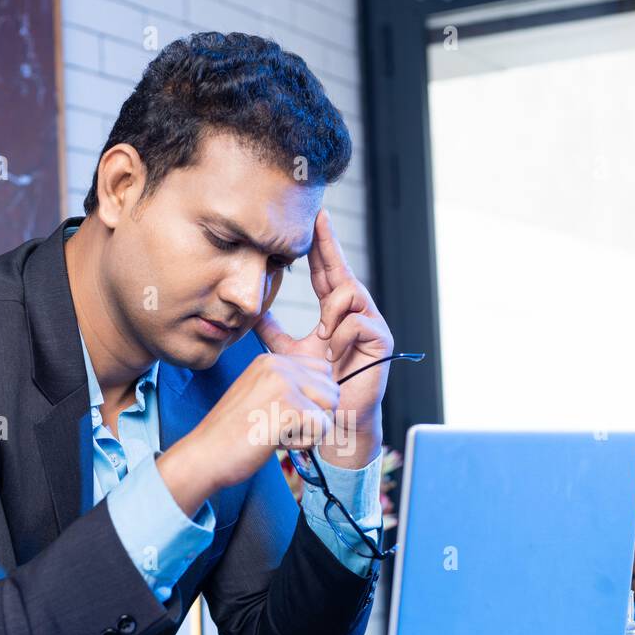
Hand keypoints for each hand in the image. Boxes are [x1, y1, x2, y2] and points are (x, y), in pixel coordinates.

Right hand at [156, 352, 338, 516]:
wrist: (205, 455)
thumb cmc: (230, 434)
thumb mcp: (258, 396)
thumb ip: (287, 388)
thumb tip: (327, 395)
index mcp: (270, 361)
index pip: (322, 370)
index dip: (313, 398)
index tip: (286, 413)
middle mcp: (279, 366)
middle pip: (331, 389)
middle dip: (315, 415)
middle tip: (281, 427)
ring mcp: (285, 385)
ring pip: (330, 407)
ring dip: (311, 429)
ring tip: (279, 433)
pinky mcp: (290, 408)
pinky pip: (323, 427)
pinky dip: (306, 442)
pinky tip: (279, 442)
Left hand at [254, 208, 391, 467]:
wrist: (335, 416)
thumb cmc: (318, 385)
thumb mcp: (288, 352)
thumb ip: (274, 330)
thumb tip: (253, 312)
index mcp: (335, 311)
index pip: (327, 272)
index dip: (321, 246)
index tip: (314, 217)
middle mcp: (356, 312)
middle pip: (342, 269)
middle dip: (329, 244)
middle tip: (318, 218)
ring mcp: (371, 323)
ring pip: (348, 293)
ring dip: (330, 313)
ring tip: (324, 339)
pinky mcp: (382, 339)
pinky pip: (356, 321)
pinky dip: (339, 336)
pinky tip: (334, 354)